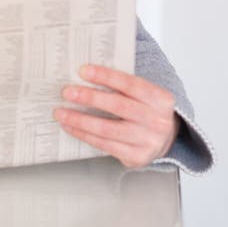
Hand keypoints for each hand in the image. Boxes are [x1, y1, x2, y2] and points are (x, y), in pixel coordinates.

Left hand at [53, 64, 179, 168]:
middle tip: (67, 92)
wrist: (166, 139)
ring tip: (61, 112)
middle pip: (118, 106)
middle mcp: (157, 120)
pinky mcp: (136, 156)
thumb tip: (86, 74)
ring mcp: (148, 141)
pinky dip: (84, 135)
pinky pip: (104, 145)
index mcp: (160, 99)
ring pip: (107, 129)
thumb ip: (122, 85)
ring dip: (80, 120)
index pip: (130, 83)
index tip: (83, 71)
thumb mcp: (144, 95)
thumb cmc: (146, 111)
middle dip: (89, 98)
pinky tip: (70, 127)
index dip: (106, 76)